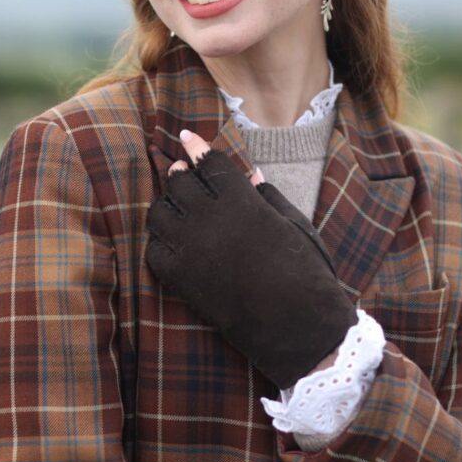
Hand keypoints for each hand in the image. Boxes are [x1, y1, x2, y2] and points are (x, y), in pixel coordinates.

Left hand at [146, 130, 356, 388]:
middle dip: (181, 174)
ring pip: (159, 213)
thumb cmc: (306, 272)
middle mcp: (210, 219)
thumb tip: (251, 174)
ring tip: (177, 209)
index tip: (186, 137)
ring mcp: (191, 249)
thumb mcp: (294, 226)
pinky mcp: (180, 279)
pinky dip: (161, 243)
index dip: (197, 147)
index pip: (210, 162)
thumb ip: (268, 197)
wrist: (295, 324)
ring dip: (167, 207)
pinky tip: (173, 243)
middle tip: (183, 173)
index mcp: (242, 201)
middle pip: (179, 182)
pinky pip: (155, 251)